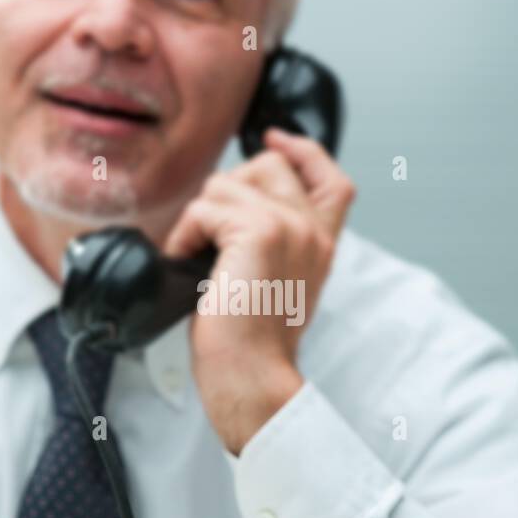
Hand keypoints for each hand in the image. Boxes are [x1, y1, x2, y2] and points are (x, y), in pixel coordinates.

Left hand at [162, 127, 355, 455]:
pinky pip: (204, 208)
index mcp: (323, 243)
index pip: (331, 178)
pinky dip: (185, 235)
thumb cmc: (252, 345)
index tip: (275, 140)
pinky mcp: (259, 231)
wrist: (252, 377)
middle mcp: (313, 229)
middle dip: (227, 191)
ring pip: (227, 183)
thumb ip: (275, 245)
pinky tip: (189, 265)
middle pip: (268, 165)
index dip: (303, 150)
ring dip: (200, 219)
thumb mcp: (277, 286)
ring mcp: (290, 225)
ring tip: (197, 259)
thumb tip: (231, 212)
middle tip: (210, 238)